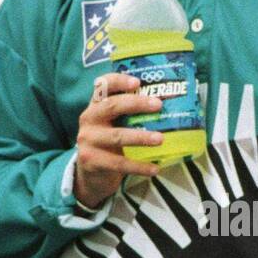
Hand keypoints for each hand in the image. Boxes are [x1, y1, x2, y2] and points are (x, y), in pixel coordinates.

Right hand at [74, 72, 164, 207]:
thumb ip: (130, 115)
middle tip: (158, 105)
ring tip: (160, 139)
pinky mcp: (91, 161)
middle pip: (111, 106)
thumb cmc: (110, 144)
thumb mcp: (114, 125)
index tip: (137, 82)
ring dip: (141, 137)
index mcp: (96, 105)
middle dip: (136, 104)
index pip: (103, 86)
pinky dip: (139, 166)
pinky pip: (119, 163)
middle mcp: (89, 119)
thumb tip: (168, 106)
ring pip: (117, 136)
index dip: (118, 81)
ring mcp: (88, 140)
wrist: (91, 175)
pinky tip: (154, 169)